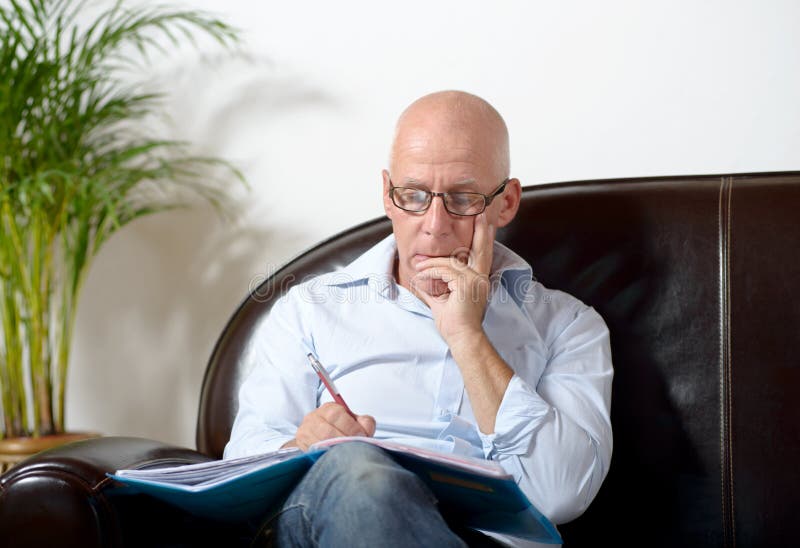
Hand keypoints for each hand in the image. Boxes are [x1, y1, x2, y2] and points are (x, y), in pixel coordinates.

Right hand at [287, 402, 375, 451]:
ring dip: (335, 451)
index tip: (361, 436)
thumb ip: (365, 423)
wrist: (320, 436)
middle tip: (355, 448)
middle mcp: (314, 418)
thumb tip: (366, 429)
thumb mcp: (354, 422)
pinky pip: (314, 452)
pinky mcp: (301, 444)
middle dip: (343, 441)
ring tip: (346, 455)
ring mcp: (305, 431)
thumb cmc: (340, 428)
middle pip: (327, 431)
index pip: (337, 414)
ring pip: (320, 443)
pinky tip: (335, 458)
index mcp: (329, 408)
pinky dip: (325, 456)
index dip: (351, 427)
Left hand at [412, 212, 494, 344]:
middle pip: (481, 249)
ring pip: (450, 262)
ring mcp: (475, 280)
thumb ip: (435, 288)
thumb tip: (422, 280)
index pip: (481, 256)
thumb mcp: (443, 301)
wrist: (463, 338)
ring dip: (431, 264)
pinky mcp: (465, 284)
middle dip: (481, 230)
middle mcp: (480, 278)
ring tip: (418, 267)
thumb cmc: (454, 325)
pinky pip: (444, 271)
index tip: (484, 225)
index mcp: (479, 281)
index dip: (482, 239)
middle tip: (481, 214)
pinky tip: (421, 276)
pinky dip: (430, 272)